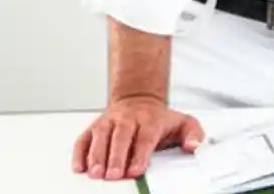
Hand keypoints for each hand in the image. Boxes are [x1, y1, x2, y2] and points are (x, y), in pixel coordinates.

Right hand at [72, 95, 205, 180]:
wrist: (139, 98)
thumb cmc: (159, 118)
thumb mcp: (184, 122)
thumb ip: (194, 134)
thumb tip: (193, 146)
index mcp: (150, 120)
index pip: (145, 137)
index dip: (139, 154)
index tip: (136, 170)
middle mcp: (127, 119)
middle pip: (121, 137)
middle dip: (116, 157)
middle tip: (113, 175)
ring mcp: (109, 122)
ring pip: (101, 136)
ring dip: (96, 155)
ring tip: (95, 173)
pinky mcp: (94, 127)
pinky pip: (84, 138)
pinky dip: (80, 152)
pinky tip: (79, 167)